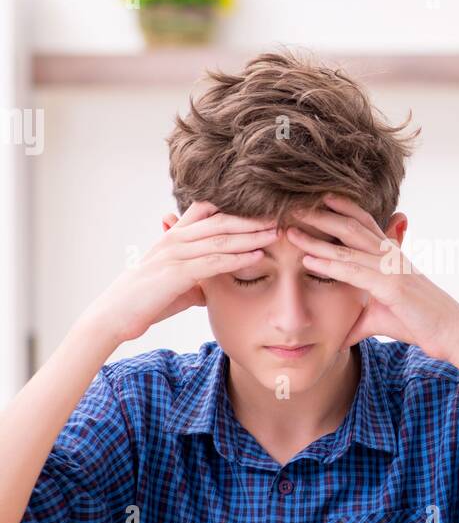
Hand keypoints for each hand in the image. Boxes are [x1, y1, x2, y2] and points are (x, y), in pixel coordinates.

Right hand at [82, 201, 280, 345]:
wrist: (114, 315)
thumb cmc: (145, 301)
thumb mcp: (176, 285)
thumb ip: (196, 280)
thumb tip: (214, 288)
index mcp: (175, 236)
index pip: (206, 210)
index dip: (235, 207)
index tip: (263, 208)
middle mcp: (175, 239)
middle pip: (220, 220)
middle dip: (251, 218)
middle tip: (280, 215)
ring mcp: (174, 254)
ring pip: (219, 238)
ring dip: (250, 235)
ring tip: (276, 232)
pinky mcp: (175, 273)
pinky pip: (212, 262)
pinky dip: (236, 257)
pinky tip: (257, 255)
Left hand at [285, 193, 458, 359]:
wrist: (453, 334)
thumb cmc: (422, 323)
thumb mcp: (383, 319)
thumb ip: (359, 321)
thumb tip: (339, 336)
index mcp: (392, 256)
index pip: (364, 223)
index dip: (340, 208)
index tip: (315, 199)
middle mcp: (392, 256)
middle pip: (351, 225)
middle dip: (319, 214)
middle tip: (290, 205)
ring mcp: (393, 268)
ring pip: (348, 244)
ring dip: (316, 235)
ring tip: (289, 229)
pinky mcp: (393, 286)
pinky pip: (354, 271)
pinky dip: (329, 264)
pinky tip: (308, 259)